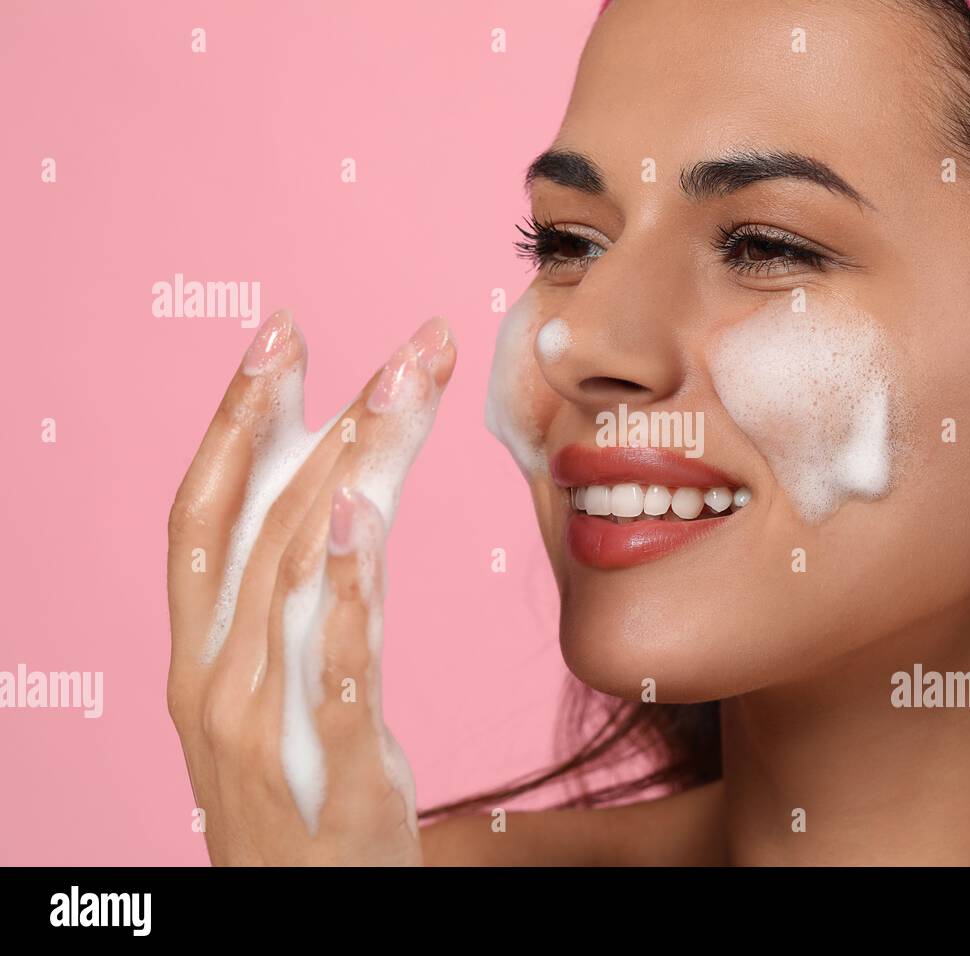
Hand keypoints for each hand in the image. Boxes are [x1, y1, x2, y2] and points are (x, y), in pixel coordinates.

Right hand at [166, 311, 455, 864]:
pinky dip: (341, 588)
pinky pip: (334, 670)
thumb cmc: (305, 795)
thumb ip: (306, 601)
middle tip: (399, 343)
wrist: (312, 921)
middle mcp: (214, 680)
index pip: (206, 512)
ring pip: (295, 571)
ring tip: (401, 388)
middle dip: (325, 419)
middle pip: (264, 521)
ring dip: (349, 470)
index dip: (237, 419)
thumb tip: (335, 500)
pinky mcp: (330, 776)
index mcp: (201, 655)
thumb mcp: (289, 689)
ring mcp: (264, 729)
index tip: (282, 334)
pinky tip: (359, 516)